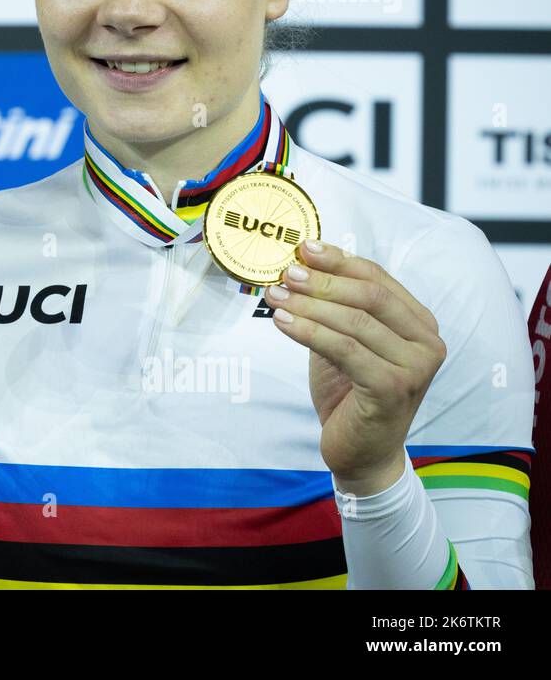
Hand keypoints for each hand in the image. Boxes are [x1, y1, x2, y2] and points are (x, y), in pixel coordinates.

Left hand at [264, 239, 445, 496]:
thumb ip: (332, 307)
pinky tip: (282, 322)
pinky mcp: (392, 389)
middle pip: (370, 295)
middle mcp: (427, 342)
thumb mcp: (342, 341)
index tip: (303, 247)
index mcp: (419, 323)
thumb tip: (299, 264)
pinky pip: (345, 350)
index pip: (378, 278)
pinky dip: (310, 332)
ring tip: (274, 295)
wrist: (362, 453)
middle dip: (323, 280)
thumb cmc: (350, 393)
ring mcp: (415, 368)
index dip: (339, 260)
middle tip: (285, 272)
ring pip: (355, 321)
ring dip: (309, 304)